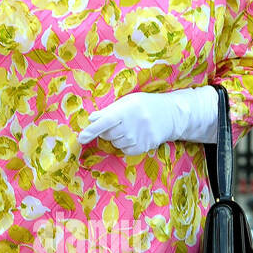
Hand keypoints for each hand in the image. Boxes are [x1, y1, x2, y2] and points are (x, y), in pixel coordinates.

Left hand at [77, 87, 218, 155]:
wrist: (170, 115)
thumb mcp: (128, 101)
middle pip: (107, 134)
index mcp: (127, 110)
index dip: (91, 130)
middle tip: (119, 122)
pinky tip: (134, 135)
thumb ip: (109, 110)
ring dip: (117, 137)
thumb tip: (91, 119)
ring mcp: (139, 138)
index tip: (81, 138)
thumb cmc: (145, 105)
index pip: (105, 122)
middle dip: (107, 130)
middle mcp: (133, 125)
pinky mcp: (143, 148)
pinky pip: (124, 150)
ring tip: (129, 127)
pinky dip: (125, 145)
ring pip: (115, 143)